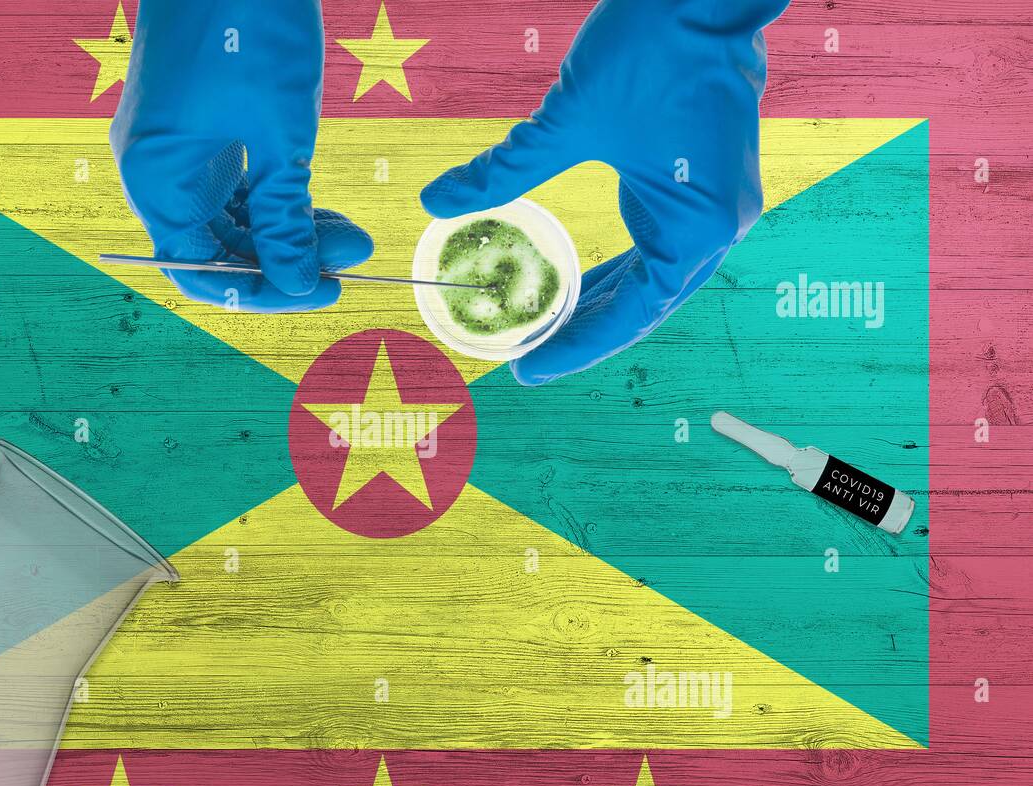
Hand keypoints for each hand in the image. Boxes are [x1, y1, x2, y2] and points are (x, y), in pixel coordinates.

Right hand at [111, 0, 372, 311]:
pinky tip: (320, 206)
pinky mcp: (196, 127)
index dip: (262, 292)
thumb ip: (284, 218)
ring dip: (287, 230)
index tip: (321, 290)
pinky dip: (275, 197)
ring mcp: (175, 147)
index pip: (202, 271)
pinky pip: (233, 183)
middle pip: (218, 248)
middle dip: (287, 258)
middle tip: (351, 259)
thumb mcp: (279, 136)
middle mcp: (156, 170)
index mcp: (157, 180)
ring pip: (231, 217)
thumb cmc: (247, 26)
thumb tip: (298, 284)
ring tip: (350, 234)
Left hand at [421, 0, 788, 383]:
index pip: (630, 315)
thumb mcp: (566, 119)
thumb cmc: (649, 47)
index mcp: (694, 229)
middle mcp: (716, 229)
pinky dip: (621, 268)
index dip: (575, 348)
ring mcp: (717, 209)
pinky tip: (581, 283)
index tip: (526, 370)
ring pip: (653, 280)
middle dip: (584, 332)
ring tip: (547, 328)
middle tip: (528, 358)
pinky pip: (660, 246)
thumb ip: (504, 170)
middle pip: (644, 306)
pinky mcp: (707, 186)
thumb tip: (435, 201)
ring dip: (602, 303)